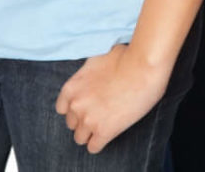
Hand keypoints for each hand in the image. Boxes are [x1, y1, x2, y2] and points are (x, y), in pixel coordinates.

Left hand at [56, 42, 171, 153]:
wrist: (143, 67)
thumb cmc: (126, 57)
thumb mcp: (97, 58)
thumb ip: (88, 71)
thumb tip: (93, 72)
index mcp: (72, 87)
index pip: (62, 109)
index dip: (75, 108)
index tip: (86, 107)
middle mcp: (76, 105)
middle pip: (71, 124)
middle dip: (83, 120)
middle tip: (99, 114)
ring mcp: (89, 120)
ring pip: (80, 138)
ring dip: (90, 133)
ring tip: (103, 127)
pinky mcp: (104, 131)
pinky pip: (93, 147)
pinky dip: (99, 143)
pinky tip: (108, 135)